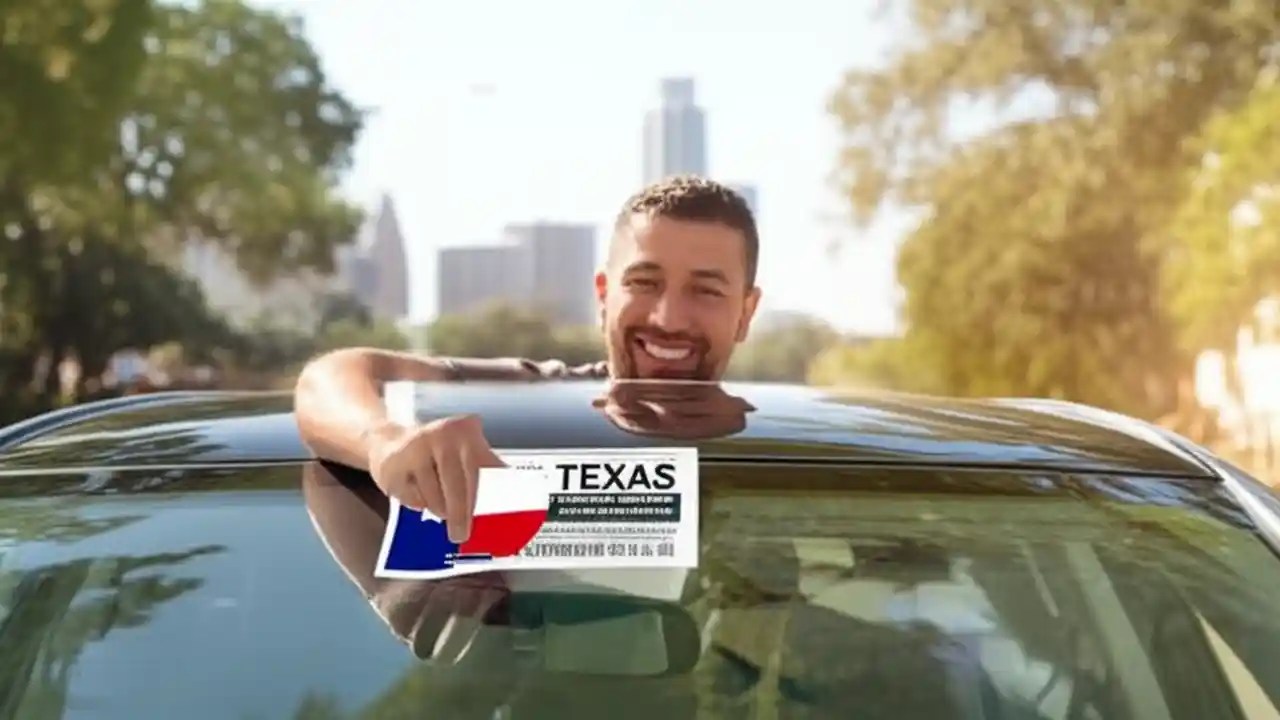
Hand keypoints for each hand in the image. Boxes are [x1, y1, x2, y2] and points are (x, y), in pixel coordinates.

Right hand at [365, 414, 504, 542]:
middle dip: (461, 515)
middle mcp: (441, 434)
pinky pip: (412, 500)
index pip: (483, 469)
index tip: (498, 518)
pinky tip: (416, 492)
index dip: (490, 495)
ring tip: (440, 508)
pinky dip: (417, 504)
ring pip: (434, 497)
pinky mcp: (392, 466)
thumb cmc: (437, 451)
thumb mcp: (464, 450)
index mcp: (466, 430)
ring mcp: (414, 449)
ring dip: (439, 510)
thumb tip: (519, 495)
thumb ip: (486, 468)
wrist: (387, 438)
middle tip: (461, 535)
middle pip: (457, 487)